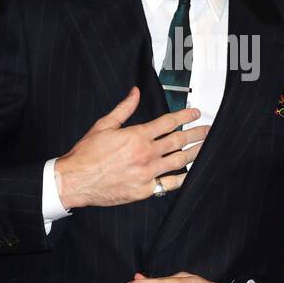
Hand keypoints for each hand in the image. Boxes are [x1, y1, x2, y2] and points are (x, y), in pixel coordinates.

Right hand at [54, 87, 209, 208]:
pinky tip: (190, 173)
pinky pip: (170, 184)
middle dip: (197, 133)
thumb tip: (135, 92)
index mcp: (137, 136)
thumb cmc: (86, 154)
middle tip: (208, 130)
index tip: (195, 113)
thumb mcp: (104, 125)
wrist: (75, 180)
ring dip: (195, 153)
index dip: (185, 115)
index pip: (168, 122)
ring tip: (205, 148)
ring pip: (179, 161)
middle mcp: (146, 154)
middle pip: (179, 141)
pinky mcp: (145, 190)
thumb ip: (124, 109)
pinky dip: (182, 178)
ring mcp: (147, 173)